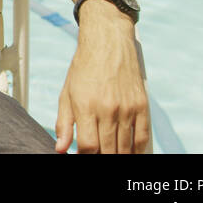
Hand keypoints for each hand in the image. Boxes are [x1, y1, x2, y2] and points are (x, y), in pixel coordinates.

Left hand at [55, 5, 149, 152]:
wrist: (108, 44)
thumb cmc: (83, 68)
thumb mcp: (66, 94)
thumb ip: (63, 123)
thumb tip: (60, 149)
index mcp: (86, 106)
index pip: (88, 146)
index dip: (85, 158)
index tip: (82, 157)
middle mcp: (108, 109)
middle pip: (108, 150)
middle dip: (101, 159)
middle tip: (97, 156)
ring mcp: (127, 109)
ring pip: (125, 147)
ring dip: (118, 156)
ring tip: (110, 155)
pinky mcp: (142, 106)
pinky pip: (142, 137)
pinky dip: (136, 150)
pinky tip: (129, 153)